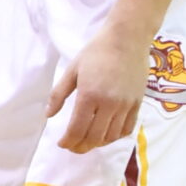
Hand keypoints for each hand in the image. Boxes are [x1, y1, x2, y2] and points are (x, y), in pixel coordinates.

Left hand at [48, 20, 149, 154]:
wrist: (127, 38)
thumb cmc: (97, 51)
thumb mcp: (72, 69)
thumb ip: (59, 94)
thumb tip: (48, 115)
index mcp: (89, 95)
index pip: (77, 129)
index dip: (68, 141)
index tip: (62, 143)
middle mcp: (109, 104)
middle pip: (94, 137)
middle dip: (80, 147)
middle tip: (73, 147)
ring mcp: (125, 105)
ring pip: (111, 137)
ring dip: (97, 144)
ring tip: (88, 142)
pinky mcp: (137, 103)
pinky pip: (127, 129)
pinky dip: (115, 137)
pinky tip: (106, 134)